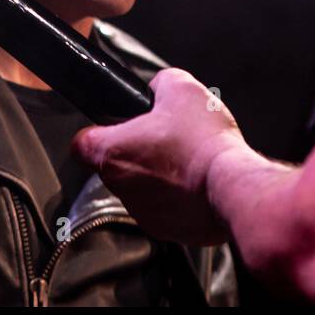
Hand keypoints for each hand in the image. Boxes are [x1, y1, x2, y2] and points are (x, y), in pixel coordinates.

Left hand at [72, 67, 244, 245]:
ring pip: (140, 188)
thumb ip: (159, 84)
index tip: (117, 126)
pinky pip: (165, 209)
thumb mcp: (181, 87)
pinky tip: (197, 181)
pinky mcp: (167, 230)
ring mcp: (143, 212)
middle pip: (115, 165)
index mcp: (113, 153)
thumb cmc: (203, 142)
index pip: (82, 144)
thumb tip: (158, 89)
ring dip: (157, 176)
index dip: (98, 131)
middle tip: (164, 138)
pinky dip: (177, 197)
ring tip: (187, 160)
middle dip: (137, 152)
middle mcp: (121, 187)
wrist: (232, 187)